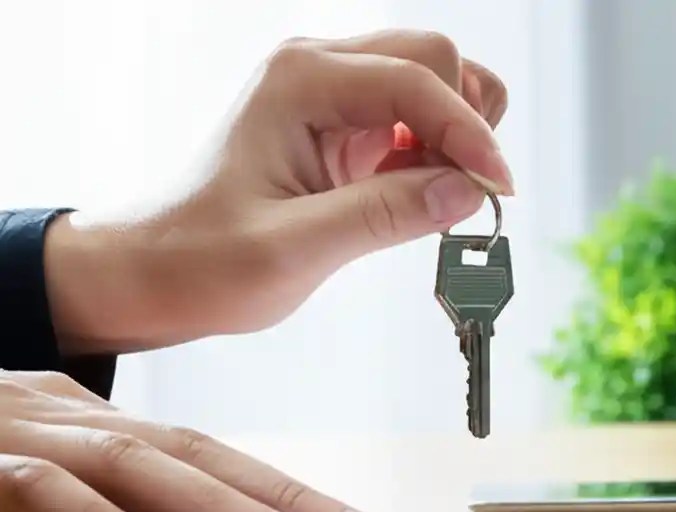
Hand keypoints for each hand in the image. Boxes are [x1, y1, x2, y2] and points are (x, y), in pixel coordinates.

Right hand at [0, 370, 391, 511]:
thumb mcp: (24, 472)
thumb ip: (95, 499)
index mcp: (83, 419)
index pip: (206, 451)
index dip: (285, 487)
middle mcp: (61, 416)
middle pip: (197, 454)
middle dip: (288, 498)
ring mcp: (12, 433)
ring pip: (137, 467)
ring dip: (224, 511)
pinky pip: (37, 492)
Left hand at [43, 29, 511, 354]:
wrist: (160, 271)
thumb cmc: (205, 258)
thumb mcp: (294, 249)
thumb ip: (384, 215)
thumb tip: (467, 191)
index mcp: (300, 81)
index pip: (416, 79)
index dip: (467, 132)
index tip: (496, 188)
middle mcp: (320, 70)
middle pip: (436, 58)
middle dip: (467, 122)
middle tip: (466, 193)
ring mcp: (336, 93)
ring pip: (437, 80)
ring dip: (458, 132)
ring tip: (440, 194)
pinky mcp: (348, 125)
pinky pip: (420, 117)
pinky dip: (441, 151)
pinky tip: (422, 194)